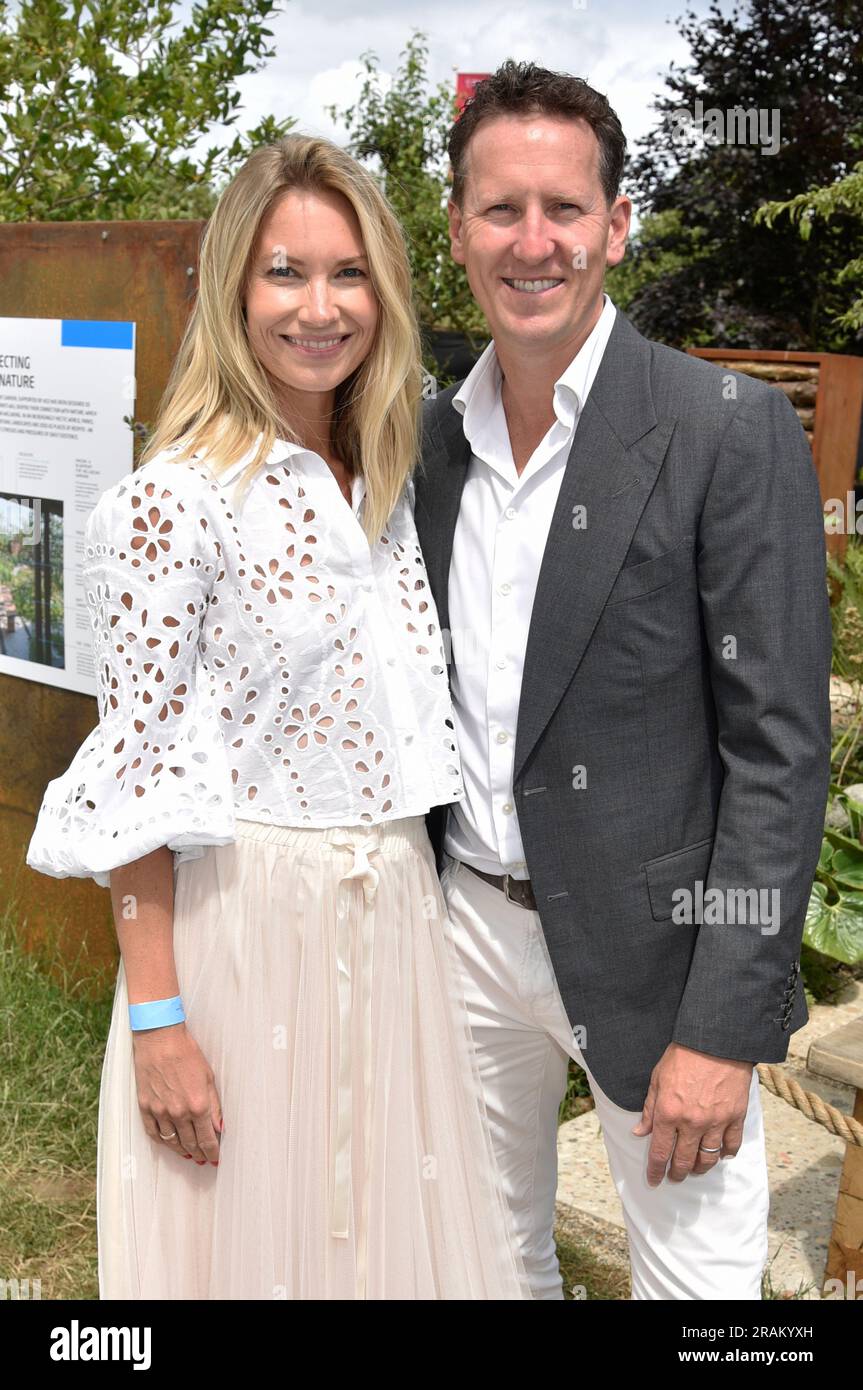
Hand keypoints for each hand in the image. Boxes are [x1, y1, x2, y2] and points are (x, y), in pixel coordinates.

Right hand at [132, 1021, 222, 1164]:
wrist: (160, 1039)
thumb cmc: (187, 1053)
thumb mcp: (208, 1078)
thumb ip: (214, 1106)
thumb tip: (219, 1128)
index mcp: (198, 1106)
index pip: (207, 1139)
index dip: (213, 1152)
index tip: (216, 1158)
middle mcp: (179, 1113)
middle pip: (190, 1143)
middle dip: (200, 1153)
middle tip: (205, 1159)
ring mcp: (160, 1111)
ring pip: (172, 1142)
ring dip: (183, 1151)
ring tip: (190, 1155)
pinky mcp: (145, 1107)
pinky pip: (153, 1133)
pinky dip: (163, 1142)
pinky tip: (169, 1144)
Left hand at [631, 1042, 751, 1185]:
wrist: (715, 1041)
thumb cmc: (683, 1056)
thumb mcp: (657, 1079)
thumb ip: (649, 1109)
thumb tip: (640, 1133)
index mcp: (668, 1113)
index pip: (660, 1152)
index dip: (655, 1170)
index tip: (654, 1181)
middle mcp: (692, 1122)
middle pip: (684, 1160)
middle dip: (677, 1173)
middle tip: (674, 1177)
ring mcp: (716, 1122)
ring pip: (708, 1158)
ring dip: (700, 1168)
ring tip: (695, 1168)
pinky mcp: (736, 1117)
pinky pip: (731, 1145)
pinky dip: (725, 1154)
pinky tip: (720, 1154)